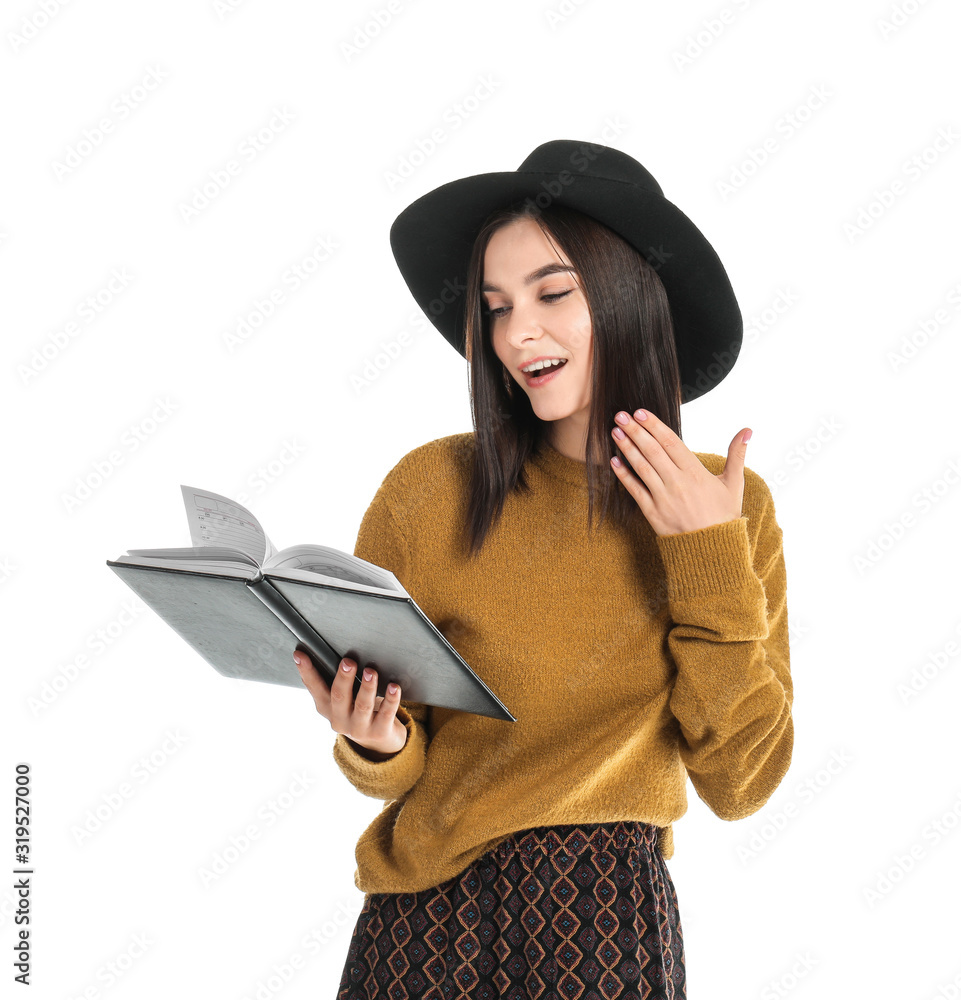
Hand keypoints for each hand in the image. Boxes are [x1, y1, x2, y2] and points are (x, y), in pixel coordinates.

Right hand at [294, 651, 406, 756]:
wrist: (380, 742)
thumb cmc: (359, 710)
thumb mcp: (344, 700)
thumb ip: (339, 682)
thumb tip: (335, 652)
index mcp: (327, 708)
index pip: (314, 687)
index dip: (307, 671)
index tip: (300, 654)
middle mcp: (340, 720)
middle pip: (339, 696)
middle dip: (344, 678)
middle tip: (348, 662)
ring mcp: (359, 728)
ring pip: (363, 705)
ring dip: (367, 687)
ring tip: (371, 671)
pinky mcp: (379, 732)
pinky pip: (386, 713)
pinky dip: (391, 699)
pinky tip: (393, 687)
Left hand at [610, 408, 749, 535]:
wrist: (713, 550)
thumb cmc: (723, 515)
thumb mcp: (734, 483)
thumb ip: (737, 455)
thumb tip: (748, 430)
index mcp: (696, 473)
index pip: (672, 443)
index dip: (655, 426)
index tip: (641, 412)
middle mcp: (678, 483)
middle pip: (653, 451)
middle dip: (635, 431)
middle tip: (620, 415)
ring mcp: (663, 498)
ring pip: (642, 468)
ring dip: (627, 449)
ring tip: (615, 432)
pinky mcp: (652, 513)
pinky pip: (635, 490)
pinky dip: (623, 475)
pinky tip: (614, 461)